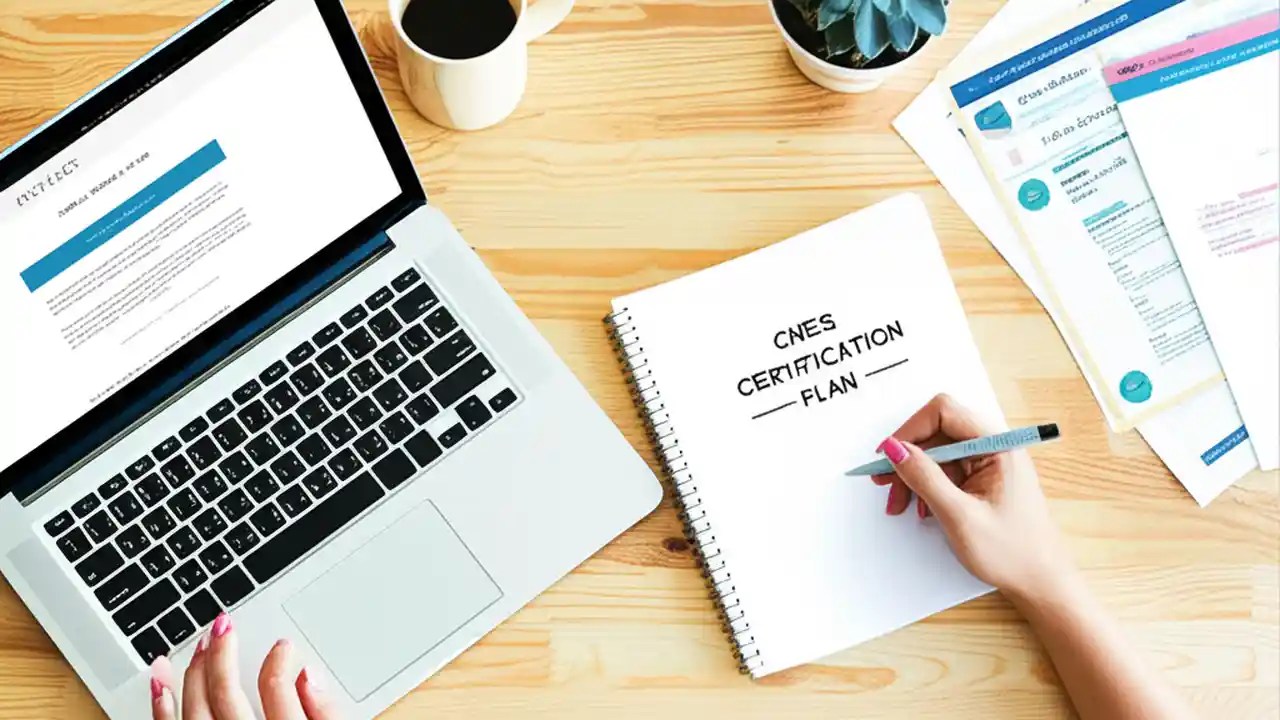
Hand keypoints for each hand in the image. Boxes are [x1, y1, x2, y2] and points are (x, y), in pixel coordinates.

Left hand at [150, 613, 340, 719]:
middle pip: (225, 694)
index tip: (282, 646)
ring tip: (197, 643)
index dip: (278, 661)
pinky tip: (159, 685)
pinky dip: (162, 707)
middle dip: (223, 654)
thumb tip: (312, 676)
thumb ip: (328, 713)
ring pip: (194, 711)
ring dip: (191, 674)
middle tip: (224, 625)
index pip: (275, 689)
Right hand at [871, 394, 1073, 599]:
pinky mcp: (983, 479)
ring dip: (914, 475)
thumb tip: (894, 449)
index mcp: (999, 446)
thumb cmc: (1013, 553)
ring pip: (938, 454)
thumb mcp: (960, 516)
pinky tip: (921, 509)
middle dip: (908, 457)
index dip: (911, 430)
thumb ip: (924, 478)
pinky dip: (927, 487)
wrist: (1041, 582)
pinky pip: (946, 471)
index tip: (889, 456)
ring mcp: (989, 463)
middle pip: (938, 432)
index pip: (944, 412)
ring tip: (899, 503)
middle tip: (885, 482)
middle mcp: (995, 447)